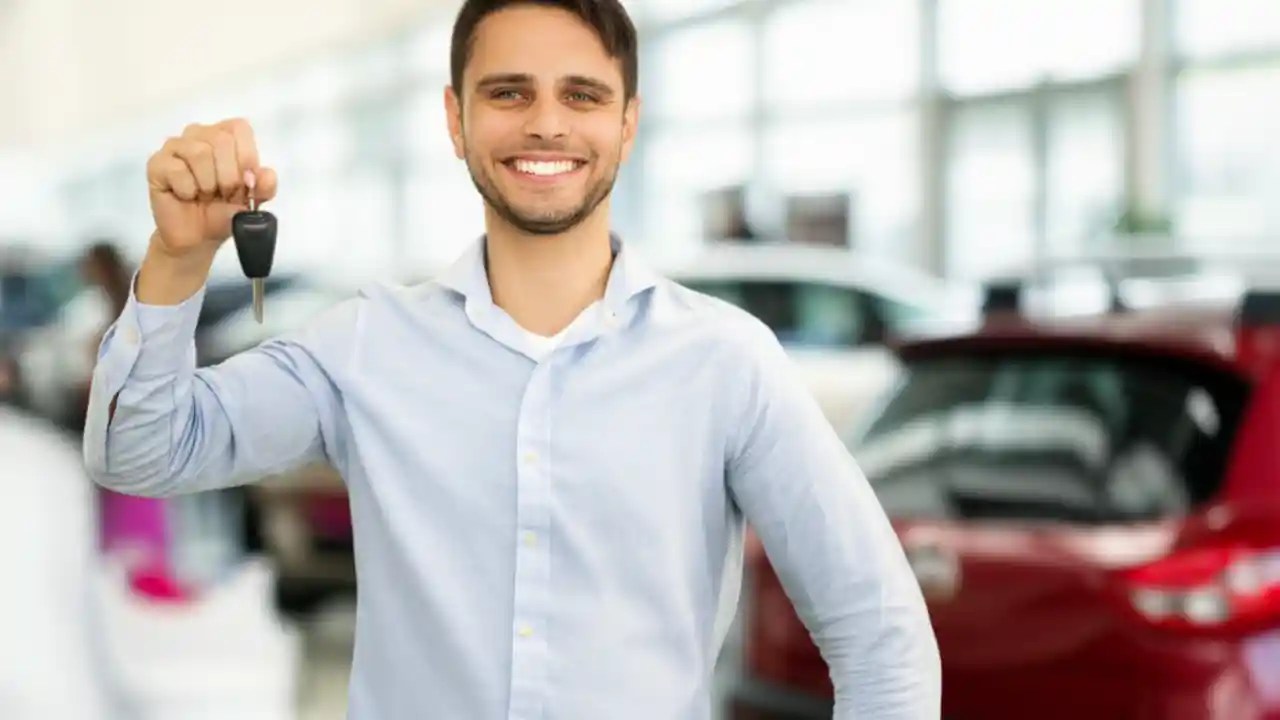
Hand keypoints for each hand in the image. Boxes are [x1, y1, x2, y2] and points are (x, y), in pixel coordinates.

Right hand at [145, 118, 277, 258]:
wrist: (198, 237)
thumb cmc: (224, 211)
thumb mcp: (254, 201)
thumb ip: (265, 186)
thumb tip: (264, 175)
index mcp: (225, 136)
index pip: (239, 128)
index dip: (246, 157)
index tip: (245, 183)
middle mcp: (199, 134)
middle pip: (221, 139)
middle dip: (229, 176)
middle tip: (223, 194)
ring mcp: (175, 146)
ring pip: (199, 152)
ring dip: (208, 183)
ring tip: (205, 195)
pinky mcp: (157, 163)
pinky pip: (177, 170)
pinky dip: (188, 190)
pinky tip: (186, 196)